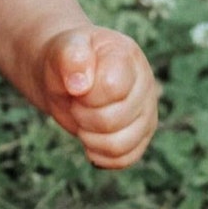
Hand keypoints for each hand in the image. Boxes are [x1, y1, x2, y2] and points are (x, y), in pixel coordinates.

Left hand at [39, 25, 158, 168]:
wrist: (64, 75)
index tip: (76, 85)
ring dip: (89, 137)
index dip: (86, 94)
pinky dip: (100, 154)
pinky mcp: (140, 135)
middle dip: (82, 115)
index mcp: (127, 57)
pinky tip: (89, 138)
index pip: (112, 88)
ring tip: (82, 118)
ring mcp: (146, 112)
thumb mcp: (61, 50)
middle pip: (112, 120)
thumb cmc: (64, 59)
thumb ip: (70, 57)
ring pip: (119, 145)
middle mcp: (144, 85)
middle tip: (76, 101)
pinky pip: (124, 159)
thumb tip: (79, 85)